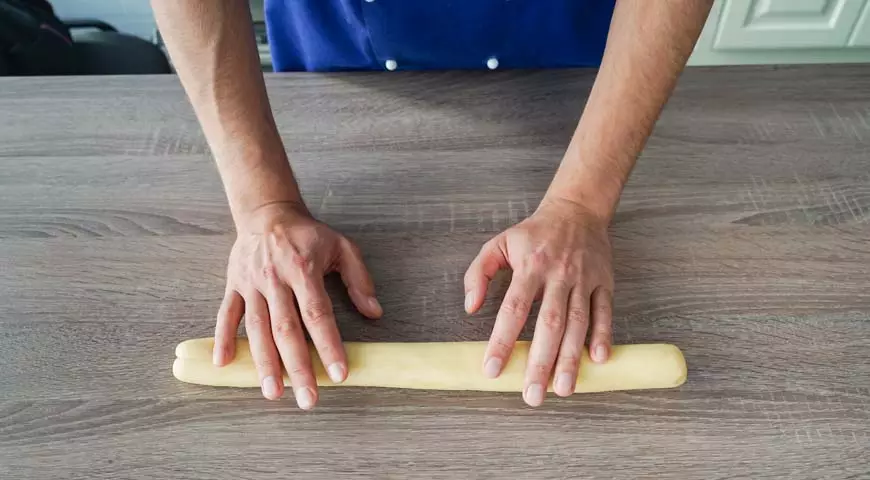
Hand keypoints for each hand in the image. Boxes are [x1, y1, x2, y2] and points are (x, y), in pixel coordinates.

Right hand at [213, 201, 381, 408]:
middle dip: (298, 367)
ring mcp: (252, 284)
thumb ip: (359, 279)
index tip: (339, 373)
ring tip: (273, 392)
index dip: (328, 345)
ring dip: (263, 362)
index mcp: (304, 270)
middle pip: (286, 329)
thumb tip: (375, 312)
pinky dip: (223, 338)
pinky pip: (226, 314)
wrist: (268, 213)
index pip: (317, 314)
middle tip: (308, 398)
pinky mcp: (234, 285)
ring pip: (257, 328)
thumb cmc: (308, 235)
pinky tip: (224, 363)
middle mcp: (276, 279)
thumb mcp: (342, 247)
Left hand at [464, 196, 613, 406]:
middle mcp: (558, 275)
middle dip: (540, 362)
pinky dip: (604, 336)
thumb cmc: (533, 234)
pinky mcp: (604, 282)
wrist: (577, 210)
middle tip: (532, 395)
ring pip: (578, 322)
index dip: (502, 341)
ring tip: (563, 389)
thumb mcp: (498, 244)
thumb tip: (470, 307)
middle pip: (549, 323)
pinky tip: (598, 361)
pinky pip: (605, 312)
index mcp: (529, 267)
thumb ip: (478, 273)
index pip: (514, 309)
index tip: (492, 369)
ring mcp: (584, 279)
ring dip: (571, 357)